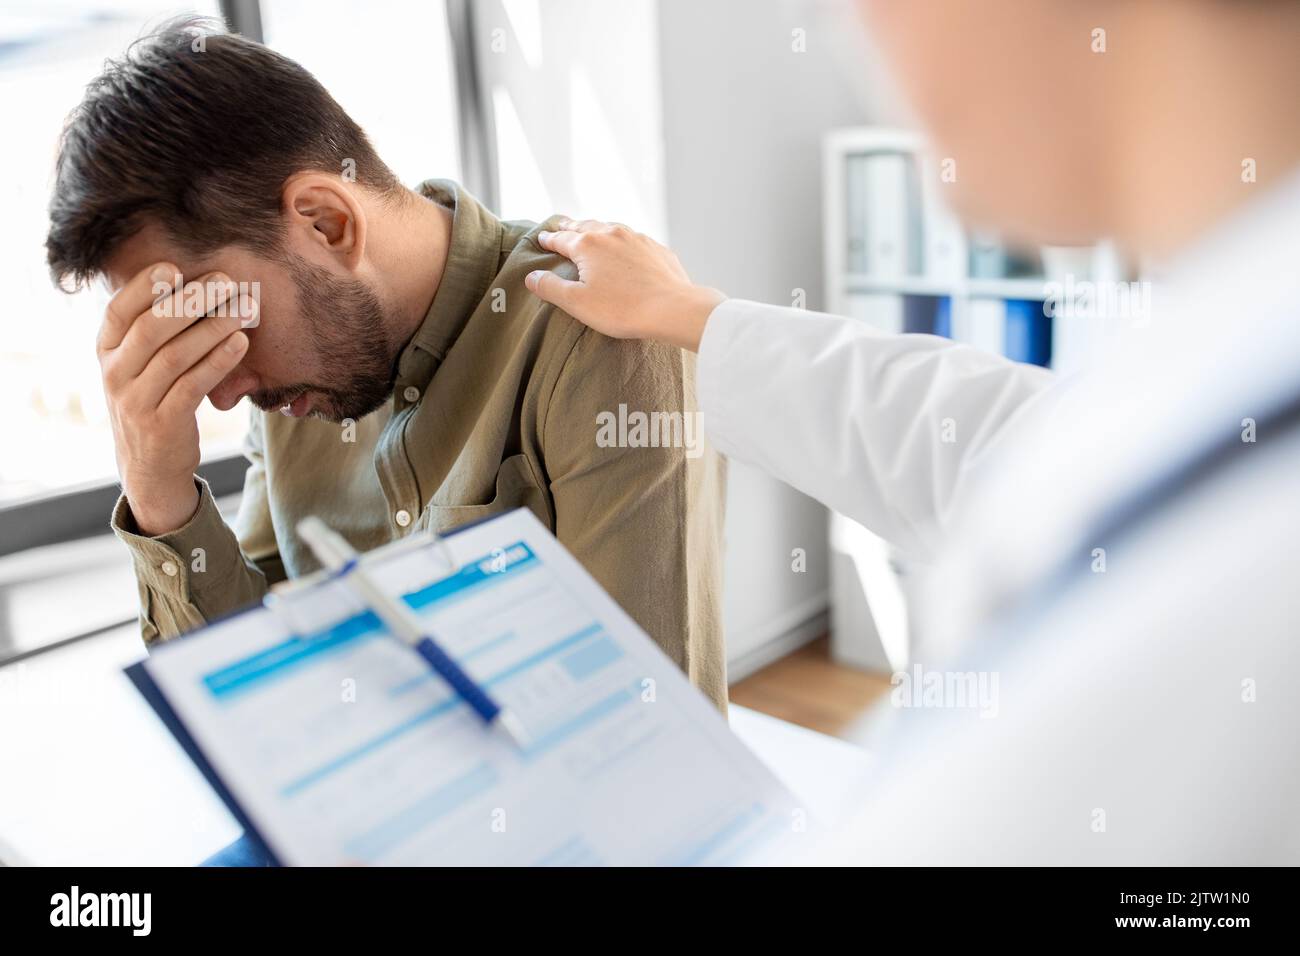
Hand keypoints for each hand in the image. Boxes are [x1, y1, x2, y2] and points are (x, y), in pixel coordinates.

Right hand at [98, 262, 257, 534]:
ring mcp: (135, 401)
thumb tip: (200, 284)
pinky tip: (239, 343)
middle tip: (226, 282)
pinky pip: (192, 386)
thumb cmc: (155, 400)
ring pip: (174, 356)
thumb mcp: (142, 366)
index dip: (142, 287)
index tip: (173, 267)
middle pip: (151, 329)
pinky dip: (217, 362)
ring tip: (244, 309)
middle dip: (190, 301)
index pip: (118, 311)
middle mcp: (114, 374)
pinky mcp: (162, 424)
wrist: (151, 466)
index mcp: (107, 351)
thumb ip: (157, 331)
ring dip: (212, 328)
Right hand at [525, 219, 725, 351]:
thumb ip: (551, 288)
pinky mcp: (655, 248)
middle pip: (584, 226)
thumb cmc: (623, 309)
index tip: (542, 238)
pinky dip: (621, 239)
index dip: (549, 239)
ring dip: (596, 227)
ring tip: (590, 229)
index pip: (561, 239)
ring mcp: (636, 238)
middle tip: (561, 225)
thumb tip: (532, 276)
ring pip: (610, 227)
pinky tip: (624, 245)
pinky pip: (632, 238)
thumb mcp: (578, 303)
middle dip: (571, 226)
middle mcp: (610, 234)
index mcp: (587, 245)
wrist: (672, 309)